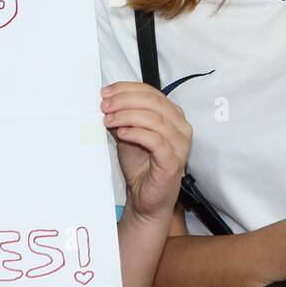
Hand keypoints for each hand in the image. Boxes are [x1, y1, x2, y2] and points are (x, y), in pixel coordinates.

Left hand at [101, 81, 190, 222]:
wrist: (144, 197)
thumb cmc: (140, 165)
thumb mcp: (127, 133)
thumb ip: (122, 116)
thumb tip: (107, 100)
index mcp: (172, 115)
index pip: (151, 92)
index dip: (126, 89)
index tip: (105, 92)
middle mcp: (180, 127)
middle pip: (154, 102)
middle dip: (125, 100)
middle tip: (105, 106)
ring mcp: (180, 145)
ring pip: (155, 119)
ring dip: (128, 115)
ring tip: (109, 120)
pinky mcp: (173, 162)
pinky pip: (156, 141)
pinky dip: (137, 133)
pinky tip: (122, 133)